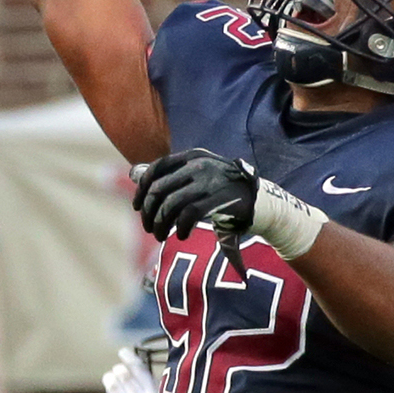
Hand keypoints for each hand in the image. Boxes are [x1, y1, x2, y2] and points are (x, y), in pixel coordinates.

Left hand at [133, 149, 255, 240]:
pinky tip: (182, 235)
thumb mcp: (195, 176)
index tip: (136, 208)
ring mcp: (209, 182)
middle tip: (150, 229)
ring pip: (170, 204)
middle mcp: (199, 165)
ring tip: (161, 236)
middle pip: (159, 189)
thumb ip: (167, 175)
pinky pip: (188, 215)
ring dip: (161, 224)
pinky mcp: (219, 200)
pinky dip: (180, 228)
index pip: (156, 168)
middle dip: (149, 212)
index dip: (142, 189)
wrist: (258, 201)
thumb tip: (134, 173)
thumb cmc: (221, 191)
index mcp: (192, 156)